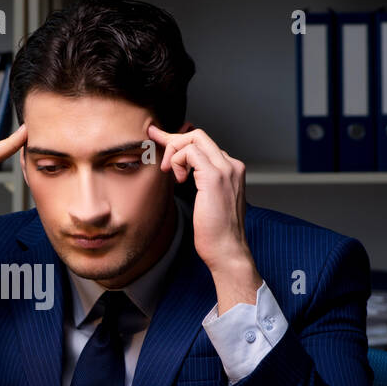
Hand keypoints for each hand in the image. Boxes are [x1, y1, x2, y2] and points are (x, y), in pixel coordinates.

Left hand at [147, 123, 260, 311]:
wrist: (227, 250)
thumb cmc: (216, 232)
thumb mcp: (209, 200)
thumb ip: (201, 181)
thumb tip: (183, 171)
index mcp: (231, 170)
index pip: (205, 144)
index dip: (180, 141)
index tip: (161, 139)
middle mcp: (232, 165)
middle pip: (198, 135)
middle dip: (171, 137)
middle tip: (154, 141)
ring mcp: (225, 169)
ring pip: (194, 139)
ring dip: (173, 153)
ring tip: (168, 173)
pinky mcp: (214, 177)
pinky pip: (189, 153)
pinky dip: (177, 162)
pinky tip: (177, 180)